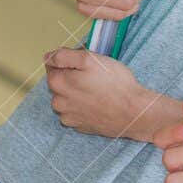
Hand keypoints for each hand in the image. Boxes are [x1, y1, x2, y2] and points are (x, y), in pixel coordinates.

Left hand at [44, 47, 176, 140]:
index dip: (68, 60)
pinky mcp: (80, 127)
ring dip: (76, 92)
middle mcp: (59, 102)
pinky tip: (97, 103)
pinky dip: (82, 106)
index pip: (52, 64)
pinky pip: (75, 112)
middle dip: (71, 76)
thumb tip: (48, 57)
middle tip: (94, 75)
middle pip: (59, 82)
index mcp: (58, 83)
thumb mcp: (91, 58)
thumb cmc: (115, 84)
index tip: (84, 61)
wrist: (133, 113)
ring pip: (66, 98)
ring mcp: (69, 117)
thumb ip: (64, 55)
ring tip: (97, 90)